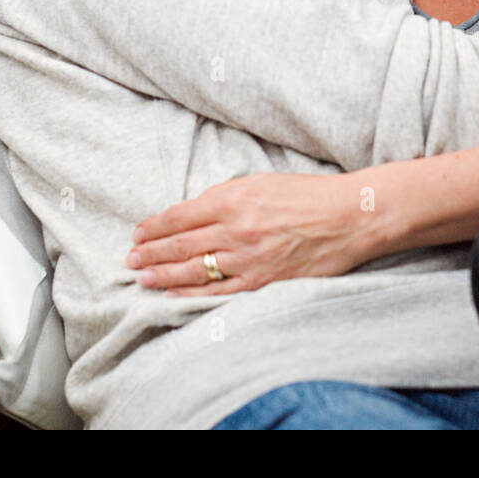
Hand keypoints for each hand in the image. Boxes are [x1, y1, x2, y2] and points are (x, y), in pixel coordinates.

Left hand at [127, 172, 369, 296]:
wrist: (348, 217)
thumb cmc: (307, 195)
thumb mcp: (261, 181)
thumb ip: (225, 196)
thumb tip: (192, 212)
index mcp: (234, 199)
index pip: (180, 215)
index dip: (155, 227)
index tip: (138, 233)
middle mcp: (236, 230)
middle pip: (181, 245)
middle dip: (151, 253)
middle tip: (130, 258)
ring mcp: (248, 259)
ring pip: (194, 271)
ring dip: (163, 275)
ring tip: (142, 277)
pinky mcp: (262, 282)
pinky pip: (219, 292)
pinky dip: (192, 295)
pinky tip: (174, 295)